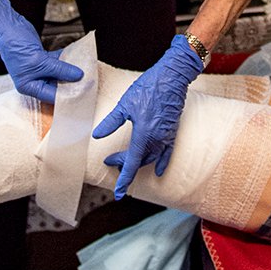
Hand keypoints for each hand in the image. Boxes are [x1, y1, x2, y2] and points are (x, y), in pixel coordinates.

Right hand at [0, 0, 82, 102]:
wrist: (7, 26)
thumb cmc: (15, 46)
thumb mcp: (39, 61)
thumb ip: (60, 69)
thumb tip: (78, 76)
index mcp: (29, 86)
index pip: (51, 96)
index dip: (67, 95)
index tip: (83, 93)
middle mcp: (33, 79)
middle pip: (56, 85)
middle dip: (71, 82)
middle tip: (88, 81)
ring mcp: (38, 68)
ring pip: (58, 72)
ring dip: (70, 69)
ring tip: (86, 69)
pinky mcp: (41, 57)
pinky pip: (57, 61)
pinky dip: (66, 58)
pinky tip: (77, 56)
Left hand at [91, 37, 204, 198]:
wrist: (171, 77)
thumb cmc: (148, 87)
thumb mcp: (125, 104)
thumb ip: (111, 122)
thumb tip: (97, 135)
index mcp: (143, 133)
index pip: (131, 162)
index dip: (124, 178)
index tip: (118, 192)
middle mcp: (156, 139)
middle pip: (139, 160)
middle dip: (125, 165)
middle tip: (112, 160)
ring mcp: (166, 136)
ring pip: (151, 158)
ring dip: (139, 163)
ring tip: (126, 162)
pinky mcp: (172, 132)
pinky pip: (167, 154)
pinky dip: (161, 163)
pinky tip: (157, 170)